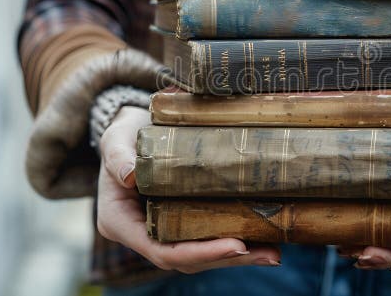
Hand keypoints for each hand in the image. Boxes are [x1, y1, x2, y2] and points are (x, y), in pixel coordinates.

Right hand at [95, 106, 280, 272]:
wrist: (133, 129)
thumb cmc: (123, 133)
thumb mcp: (116, 139)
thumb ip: (118, 156)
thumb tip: (129, 174)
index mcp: (119, 222)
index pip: (162, 250)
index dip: (200, 252)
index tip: (236, 245)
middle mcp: (141, 235)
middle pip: (187, 260)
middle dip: (228, 259)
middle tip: (270, 254)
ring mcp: (161, 232)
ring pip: (200, 256)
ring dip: (239, 257)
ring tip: (274, 252)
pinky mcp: (180, 223)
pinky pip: (207, 239)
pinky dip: (235, 242)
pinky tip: (264, 240)